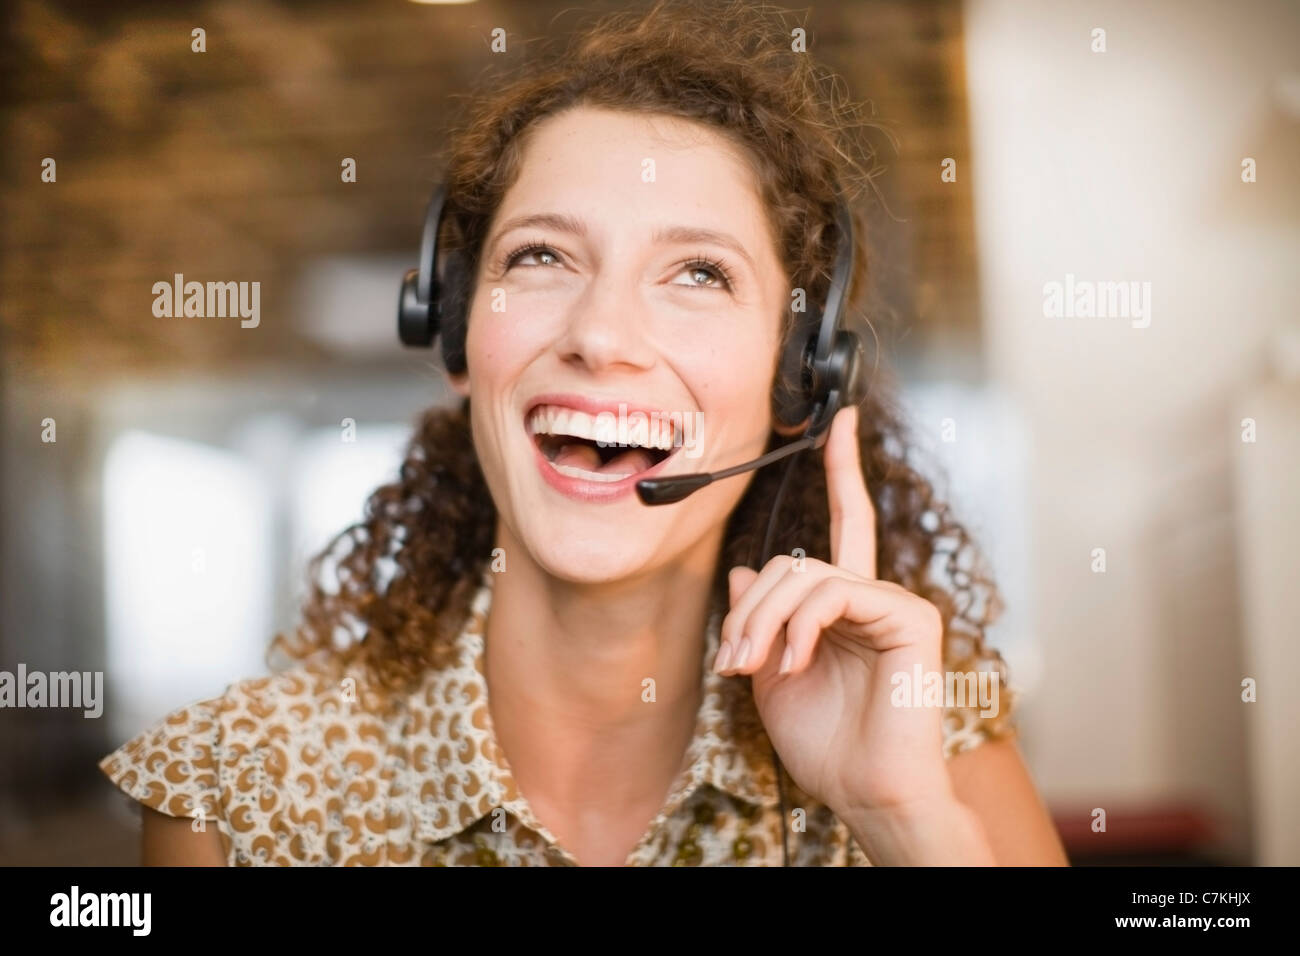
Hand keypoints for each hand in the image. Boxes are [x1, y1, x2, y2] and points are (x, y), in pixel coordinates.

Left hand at [715, 405, 955, 820]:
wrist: (866, 793)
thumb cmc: (825, 744)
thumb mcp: (772, 676)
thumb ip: (760, 622)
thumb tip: (744, 572)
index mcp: (846, 608)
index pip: (845, 527)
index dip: (841, 471)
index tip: (839, 423)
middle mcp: (874, 597)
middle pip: (794, 564)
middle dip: (749, 611)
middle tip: (732, 661)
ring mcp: (895, 605)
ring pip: (807, 576)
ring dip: (764, 622)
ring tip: (751, 667)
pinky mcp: (911, 618)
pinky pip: (835, 593)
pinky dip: (802, 627)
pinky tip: (796, 663)